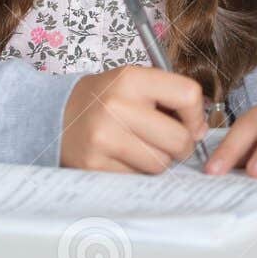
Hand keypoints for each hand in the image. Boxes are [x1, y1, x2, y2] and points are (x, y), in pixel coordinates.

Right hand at [60, 65, 207, 172]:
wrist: (55, 115)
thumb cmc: (105, 99)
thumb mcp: (134, 83)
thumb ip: (170, 98)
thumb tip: (201, 131)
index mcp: (131, 79)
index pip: (188, 95)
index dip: (196, 115)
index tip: (191, 123)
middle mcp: (116, 106)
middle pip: (178, 139)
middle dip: (182, 146)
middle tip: (171, 143)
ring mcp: (103, 138)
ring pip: (159, 163)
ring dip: (159, 161)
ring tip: (143, 148)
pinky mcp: (93, 165)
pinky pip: (136, 178)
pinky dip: (137, 172)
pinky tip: (125, 158)